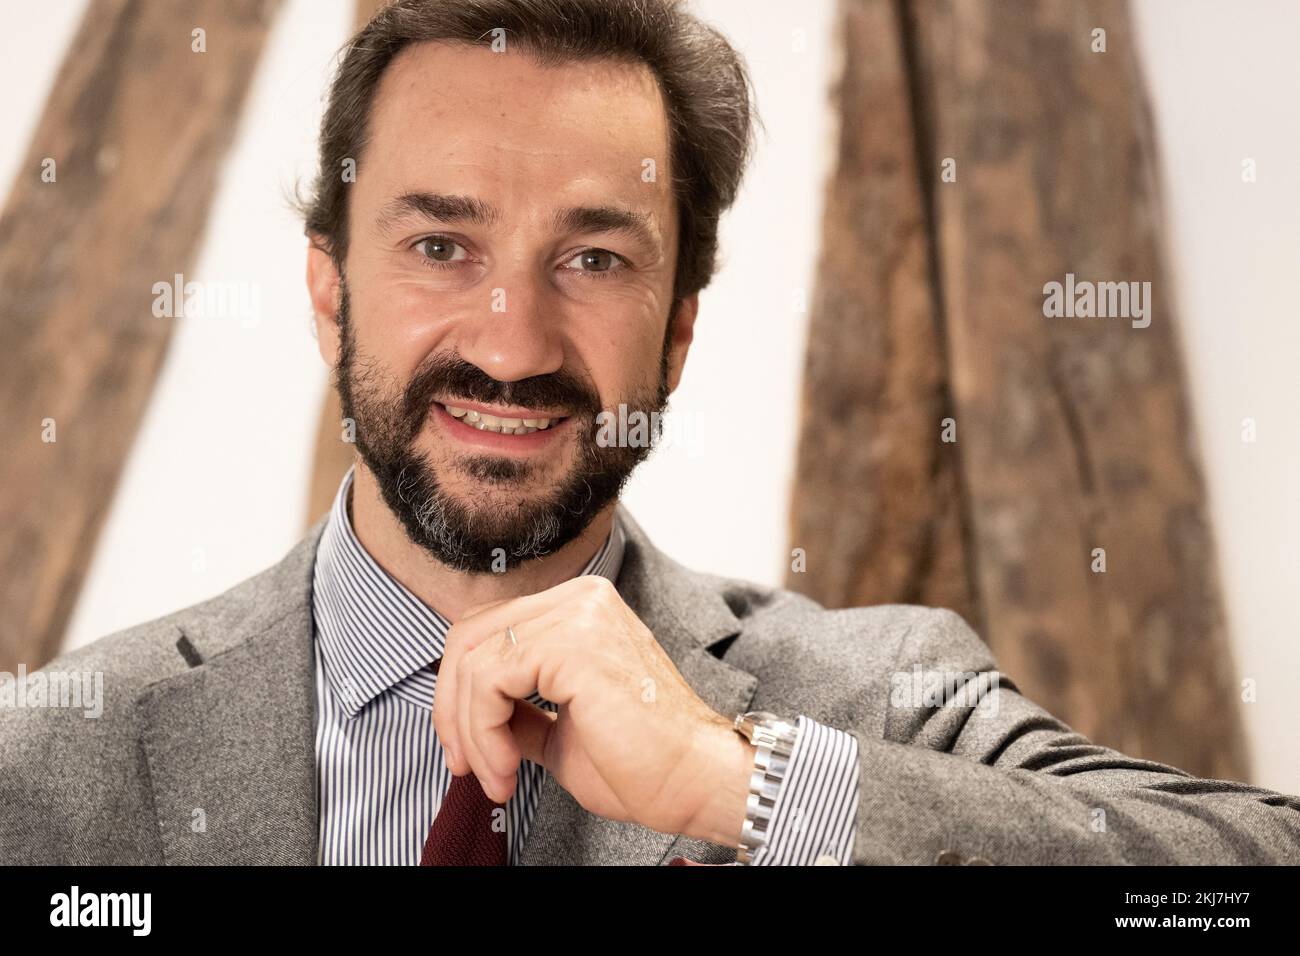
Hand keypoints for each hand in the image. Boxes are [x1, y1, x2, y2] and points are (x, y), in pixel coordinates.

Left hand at [431, 575, 755, 843]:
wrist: (694, 781)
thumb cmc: (642, 762)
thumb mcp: (558, 727)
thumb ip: (516, 705)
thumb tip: (467, 710)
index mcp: (581, 607)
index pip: (488, 628)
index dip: (459, 690)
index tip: (467, 749)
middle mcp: (580, 598)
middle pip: (469, 635)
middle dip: (452, 708)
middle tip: (464, 764)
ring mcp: (577, 614)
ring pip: (473, 663)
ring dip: (471, 733)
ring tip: (497, 778)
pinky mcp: (571, 643)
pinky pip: (488, 682)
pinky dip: (483, 734)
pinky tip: (507, 770)